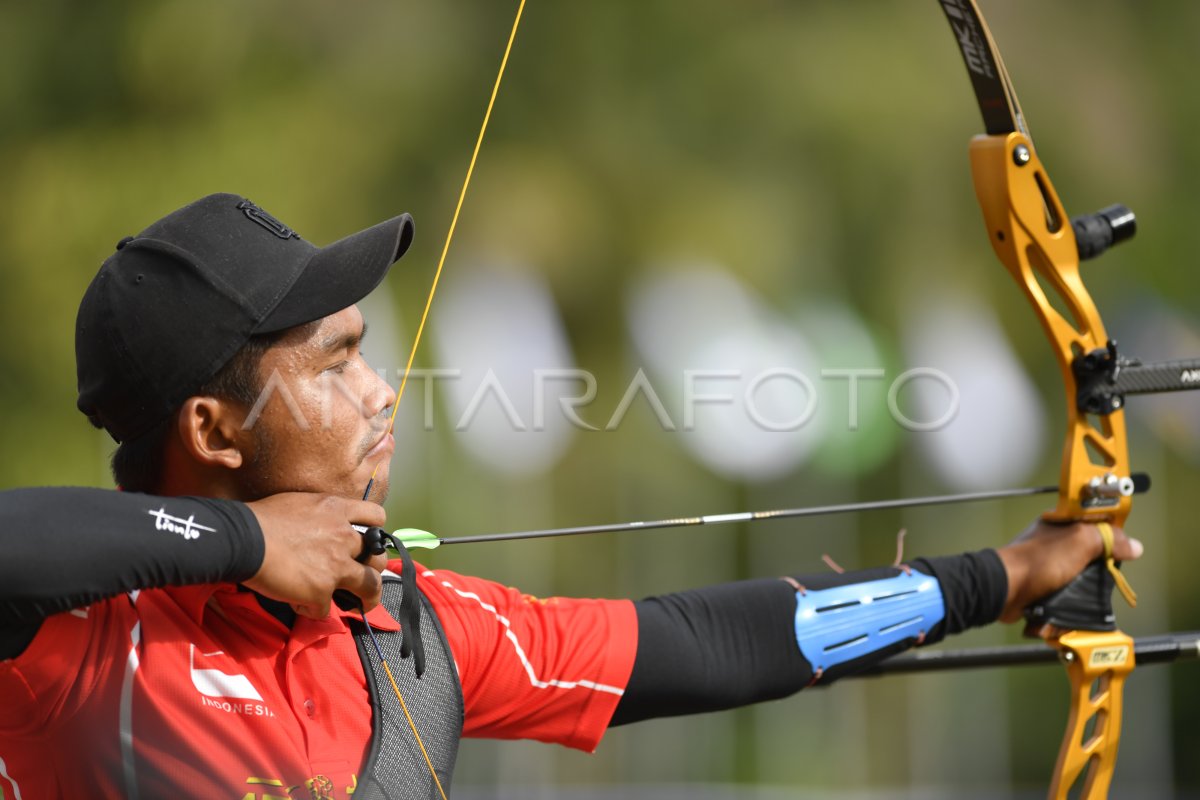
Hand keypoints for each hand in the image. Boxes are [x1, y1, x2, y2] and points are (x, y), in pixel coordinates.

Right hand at [243, 493, 388, 618]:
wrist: (243, 540)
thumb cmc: (261, 518)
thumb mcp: (300, 503)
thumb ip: (321, 516)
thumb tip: (319, 528)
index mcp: (338, 511)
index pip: (377, 516)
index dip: (376, 530)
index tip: (368, 541)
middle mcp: (344, 537)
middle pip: (378, 557)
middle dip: (375, 568)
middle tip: (366, 576)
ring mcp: (336, 566)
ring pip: (370, 586)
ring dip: (368, 598)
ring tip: (362, 605)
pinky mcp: (321, 591)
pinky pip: (325, 609)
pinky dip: (312, 609)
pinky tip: (298, 604)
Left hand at [995, 518, 1142, 623]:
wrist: (1007, 589)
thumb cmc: (1038, 561)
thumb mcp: (1080, 541)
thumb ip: (1108, 539)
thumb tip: (1134, 546)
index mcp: (1063, 524)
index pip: (1096, 522)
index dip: (1113, 533)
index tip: (1126, 547)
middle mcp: (1056, 542)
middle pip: (1092, 552)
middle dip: (1102, 566)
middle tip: (1109, 573)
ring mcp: (1050, 565)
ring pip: (1082, 575)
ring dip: (1088, 587)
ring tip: (1092, 591)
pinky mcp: (1046, 585)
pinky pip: (1069, 592)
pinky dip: (1074, 599)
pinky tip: (1078, 602)